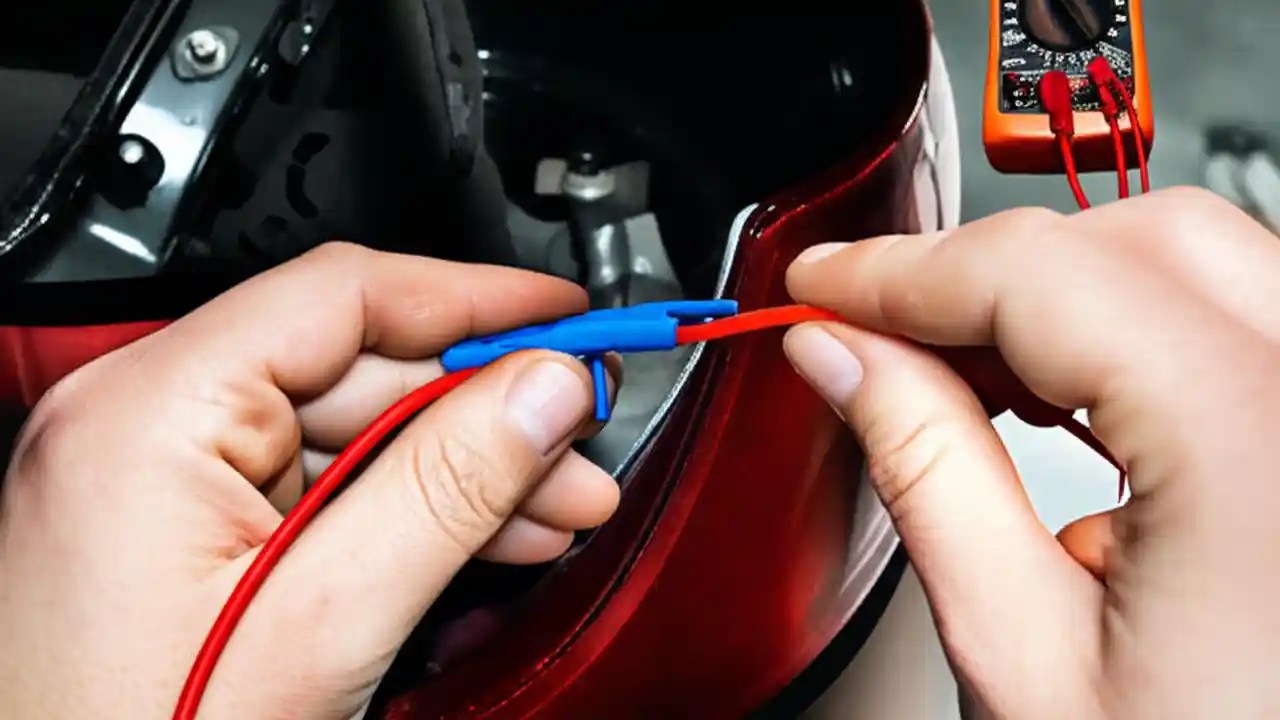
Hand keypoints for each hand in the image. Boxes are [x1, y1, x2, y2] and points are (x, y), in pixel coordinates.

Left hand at [0, 243, 619, 718]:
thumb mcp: (324, 624)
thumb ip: (446, 490)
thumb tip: (545, 390)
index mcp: (149, 415)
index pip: (345, 299)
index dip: (477, 300)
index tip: (567, 320)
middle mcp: (137, 425)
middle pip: (356, 369)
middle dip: (486, 412)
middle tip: (579, 447)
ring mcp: (149, 478)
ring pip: (345, 431)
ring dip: (459, 466)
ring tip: (553, 506)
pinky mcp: (172, 529)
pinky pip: (312, 484)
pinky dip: (401, 506)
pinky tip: (476, 534)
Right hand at [782, 188, 1279, 718]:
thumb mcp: (1021, 653)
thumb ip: (923, 470)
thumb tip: (841, 358)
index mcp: (1259, 459)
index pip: (1043, 278)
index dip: (903, 268)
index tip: (824, 282)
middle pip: (1136, 240)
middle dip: (984, 272)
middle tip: (873, 327)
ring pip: (1198, 266)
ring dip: (1057, 298)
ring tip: (952, 369)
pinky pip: (1238, 330)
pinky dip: (1128, 336)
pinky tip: (1055, 397)